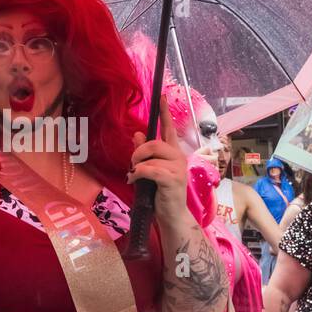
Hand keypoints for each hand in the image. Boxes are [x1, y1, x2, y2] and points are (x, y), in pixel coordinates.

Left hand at [128, 96, 188, 222]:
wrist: (171, 215)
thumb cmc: (160, 193)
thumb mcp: (150, 170)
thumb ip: (145, 153)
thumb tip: (137, 134)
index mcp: (173, 153)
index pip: (169, 129)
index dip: (165, 113)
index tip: (162, 96)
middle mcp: (178, 157)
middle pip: (155, 143)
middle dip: (139, 152)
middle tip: (133, 164)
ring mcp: (178, 168)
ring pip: (151, 157)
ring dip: (137, 165)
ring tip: (134, 176)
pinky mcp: (173, 180)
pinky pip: (150, 170)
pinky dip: (138, 174)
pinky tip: (134, 180)